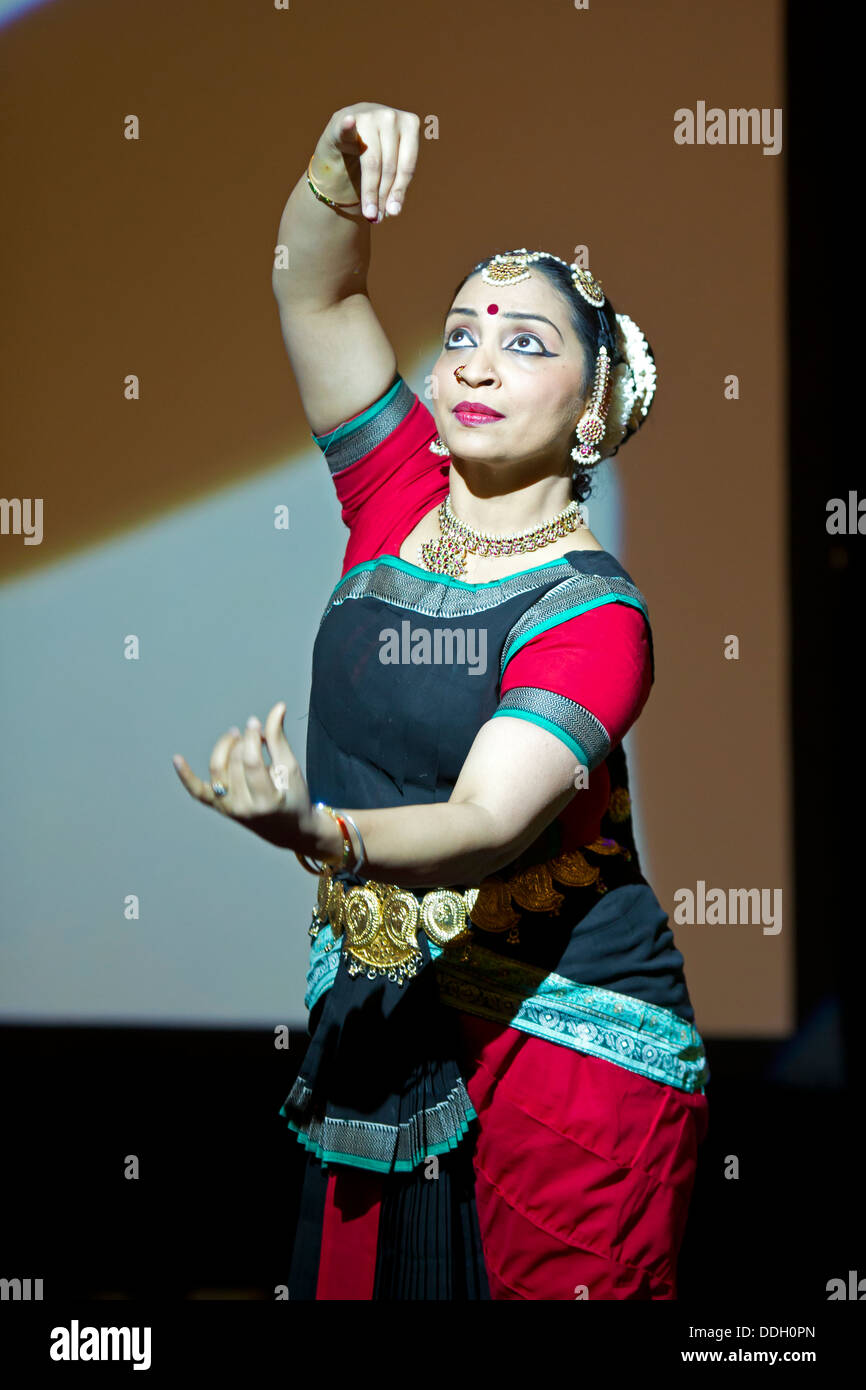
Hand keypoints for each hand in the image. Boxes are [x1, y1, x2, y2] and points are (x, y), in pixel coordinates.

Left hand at [172, 702, 317, 852]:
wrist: (288, 829)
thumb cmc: (294, 796)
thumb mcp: (291, 768)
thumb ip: (279, 738)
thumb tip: (278, 706)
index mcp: (266, 800)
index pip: (252, 763)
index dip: (252, 738)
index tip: (255, 722)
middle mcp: (243, 808)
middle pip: (235, 762)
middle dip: (245, 741)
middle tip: (257, 734)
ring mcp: (228, 809)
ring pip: (218, 768)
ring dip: (226, 746)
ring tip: (236, 736)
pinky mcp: (219, 808)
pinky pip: (198, 791)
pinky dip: (186, 776)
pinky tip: (177, 759)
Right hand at [316, 102, 420, 222]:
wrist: (347, 135)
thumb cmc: (375, 155)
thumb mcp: (392, 166)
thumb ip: (396, 184)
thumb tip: (393, 211)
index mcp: (410, 124)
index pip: (407, 165)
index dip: (398, 192)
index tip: (392, 213)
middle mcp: (390, 115)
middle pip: (389, 166)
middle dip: (382, 195)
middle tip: (376, 218)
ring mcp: (367, 114)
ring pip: (372, 162)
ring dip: (370, 191)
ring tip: (368, 213)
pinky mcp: (343, 118)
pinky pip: (346, 127)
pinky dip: (347, 126)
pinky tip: (349, 121)